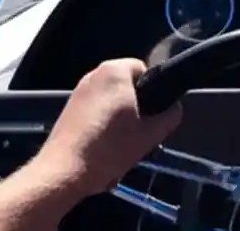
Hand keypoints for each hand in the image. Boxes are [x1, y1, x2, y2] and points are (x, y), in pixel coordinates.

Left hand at [28, 58, 182, 202]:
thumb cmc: (110, 147)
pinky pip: (95, 111)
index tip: (154, 115)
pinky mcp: (68, 109)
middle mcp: (93, 74)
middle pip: (126, 86)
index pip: (144, 69)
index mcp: (114, 71)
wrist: (65, 171)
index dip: (154, 91)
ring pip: (111, 101)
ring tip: (122, 144)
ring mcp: (78, 91)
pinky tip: (104, 148)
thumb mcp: (150, 134)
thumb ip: (170, 115)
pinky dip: (103, 125)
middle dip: (136, 106)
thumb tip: (173, 108)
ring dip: (120, 118)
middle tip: (141, 131)